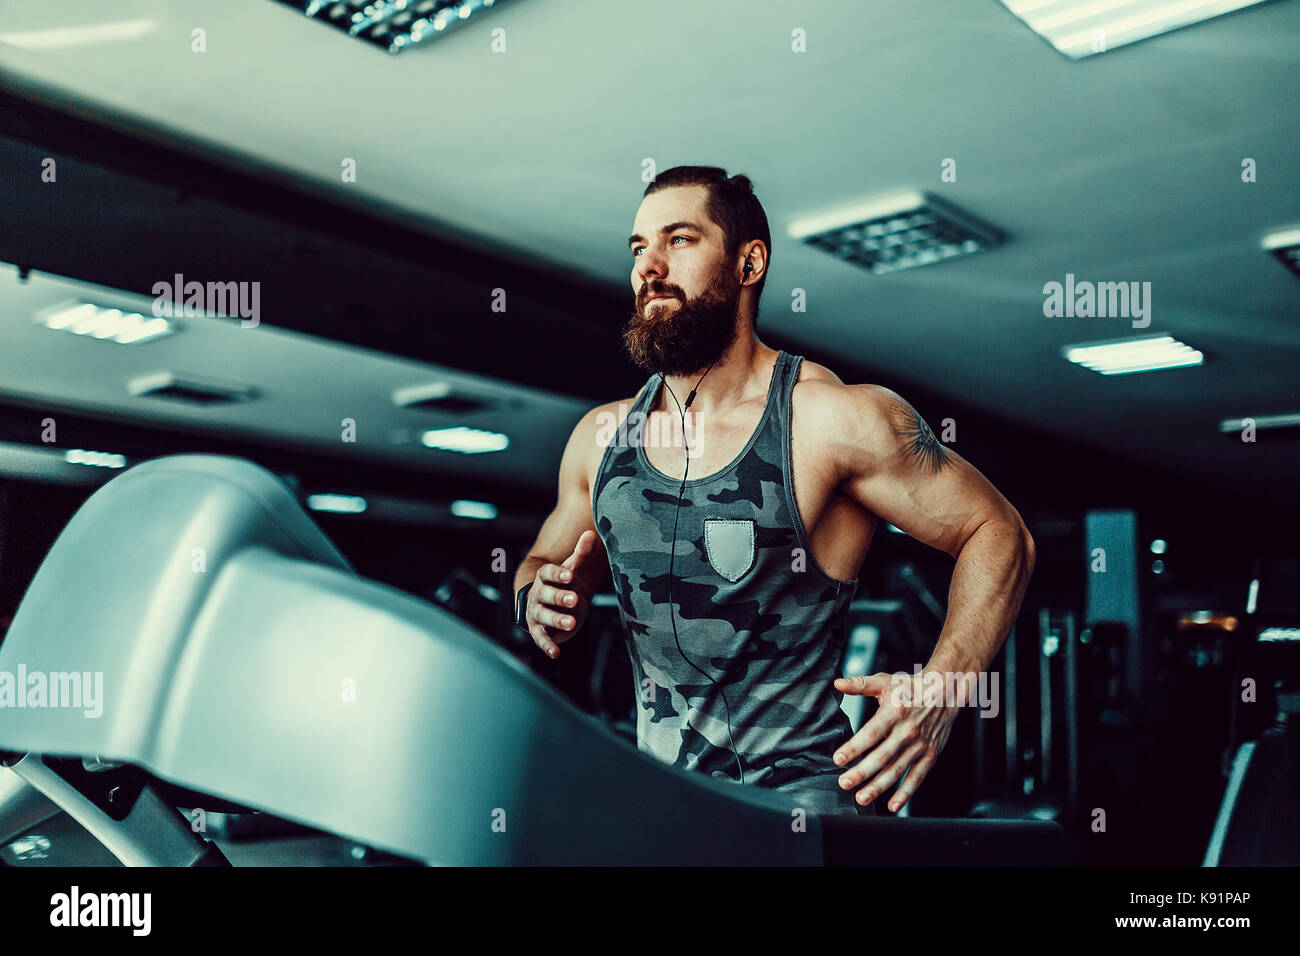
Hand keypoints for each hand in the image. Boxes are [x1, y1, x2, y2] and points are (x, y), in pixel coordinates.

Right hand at [526, 530, 601, 659]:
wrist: (551, 602)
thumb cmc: (564, 583)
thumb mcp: (574, 569)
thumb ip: (582, 554)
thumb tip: (591, 534)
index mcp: (544, 577)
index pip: (547, 573)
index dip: (557, 574)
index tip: (570, 574)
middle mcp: (538, 595)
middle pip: (546, 595)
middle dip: (559, 597)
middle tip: (574, 599)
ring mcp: (537, 613)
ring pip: (544, 616)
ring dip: (556, 619)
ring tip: (571, 623)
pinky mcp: (539, 630)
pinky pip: (541, 638)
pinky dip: (547, 645)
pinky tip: (556, 653)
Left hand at [831, 670, 961, 812]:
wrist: (946, 691)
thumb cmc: (912, 687)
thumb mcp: (885, 681)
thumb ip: (860, 684)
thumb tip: (838, 683)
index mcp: (894, 712)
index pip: (871, 734)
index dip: (854, 748)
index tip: (838, 759)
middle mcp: (907, 731)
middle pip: (882, 756)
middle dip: (861, 772)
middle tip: (844, 783)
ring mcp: (919, 745)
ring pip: (897, 771)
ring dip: (879, 787)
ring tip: (861, 798)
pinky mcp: (929, 755)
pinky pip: (917, 778)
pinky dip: (905, 793)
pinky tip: (892, 805)